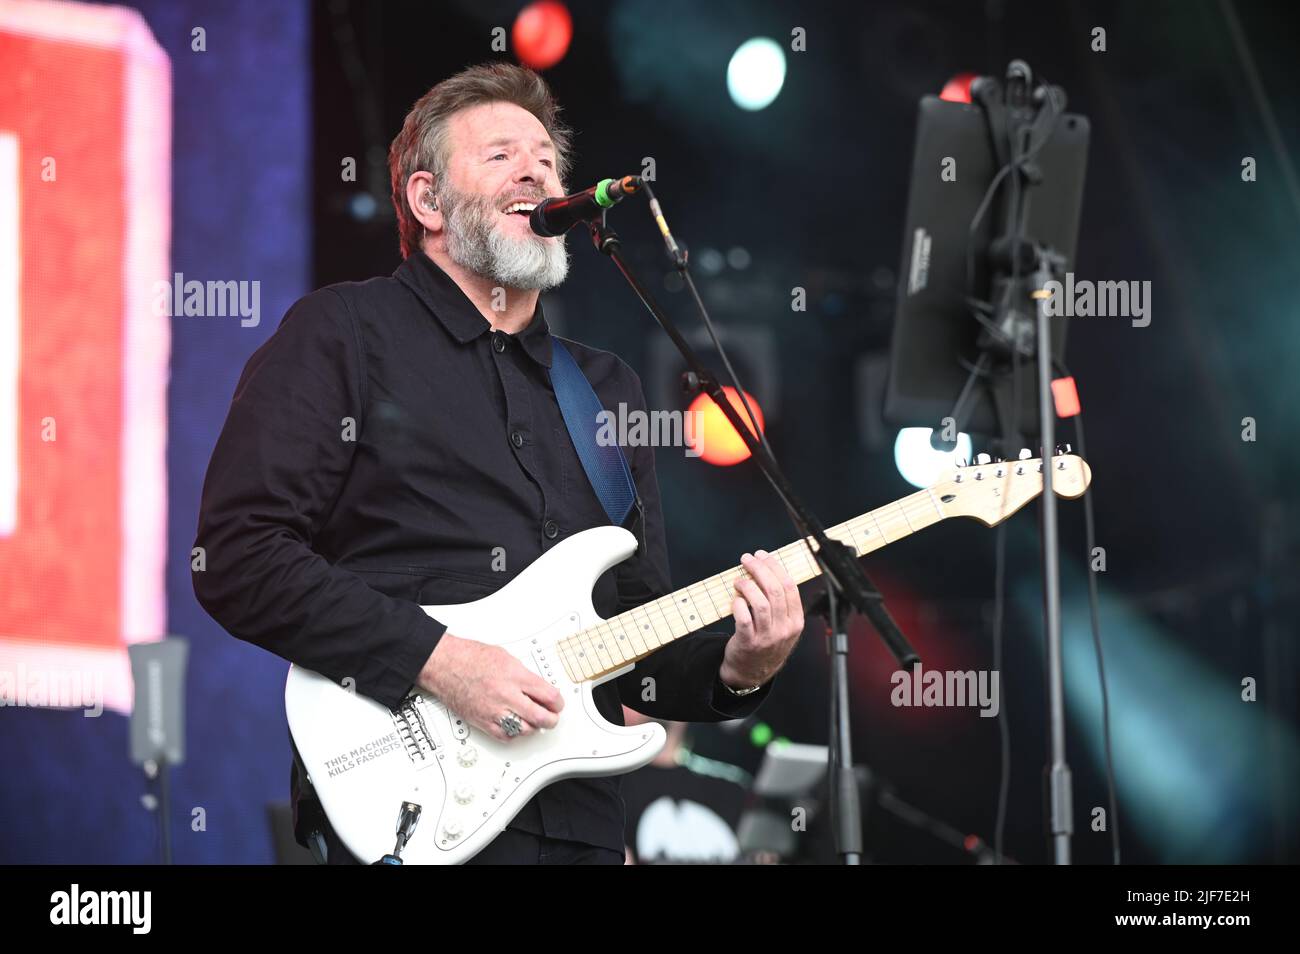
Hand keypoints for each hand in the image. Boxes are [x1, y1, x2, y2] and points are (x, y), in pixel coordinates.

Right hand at [415, 633, 563, 742]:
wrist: (445, 665)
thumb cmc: (470, 658)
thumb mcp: (506, 657)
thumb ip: (524, 675)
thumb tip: (538, 688)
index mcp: (515, 676)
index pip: (549, 696)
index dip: (558, 702)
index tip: (558, 704)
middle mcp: (506, 695)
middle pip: (540, 717)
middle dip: (551, 719)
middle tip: (551, 717)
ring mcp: (494, 710)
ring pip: (524, 730)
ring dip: (533, 727)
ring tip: (533, 721)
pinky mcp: (482, 722)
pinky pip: (505, 736)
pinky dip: (514, 734)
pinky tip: (516, 726)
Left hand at [721, 550, 803, 688]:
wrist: (754, 672)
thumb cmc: (767, 641)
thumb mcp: (783, 625)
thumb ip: (780, 603)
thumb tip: (766, 569)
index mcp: (796, 621)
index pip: (789, 587)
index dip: (774, 567)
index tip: (762, 555)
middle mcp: (784, 629)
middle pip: (774, 591)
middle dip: (759, 569)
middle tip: (747, 559)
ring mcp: (767, 637)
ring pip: (760, 603)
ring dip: (747, 586)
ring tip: (739, 580)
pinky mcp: (749, 643)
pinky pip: (744, 618)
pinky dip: (738, 604)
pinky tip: (735, 599)